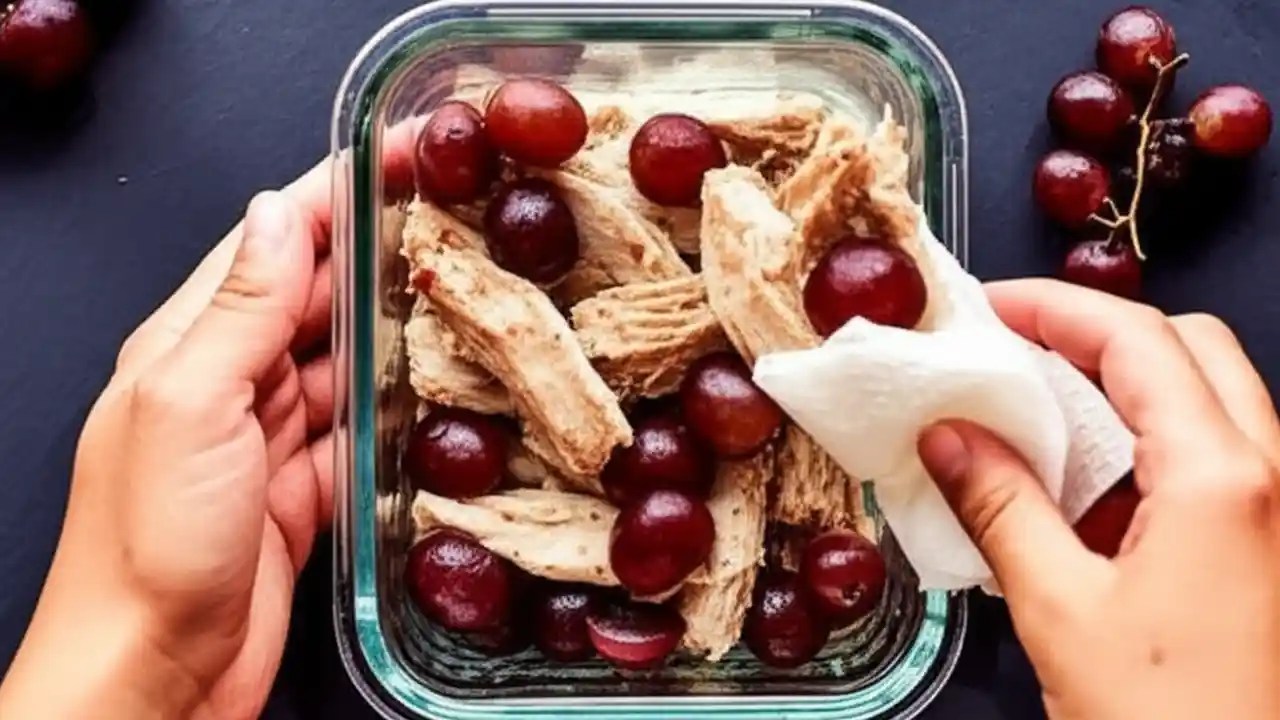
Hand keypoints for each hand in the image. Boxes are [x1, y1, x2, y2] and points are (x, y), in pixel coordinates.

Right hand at [918, 279, 1279, 719]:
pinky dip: (1144, 445)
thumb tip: (949, 436)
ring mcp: (1274, 512)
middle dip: (1099, 333)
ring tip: (1036, 417)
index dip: (1055, 308)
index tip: (990, 308)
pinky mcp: (1263, 548)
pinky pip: (1211, 458)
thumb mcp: (1060, 609)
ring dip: (1123, 389)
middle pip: (1190, 347)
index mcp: (1222, 480)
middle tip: (1018, 348)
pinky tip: (1081, 491)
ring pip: (1207, 399)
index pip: (1138, 341)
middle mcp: (1269, 478)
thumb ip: (1001, 507)